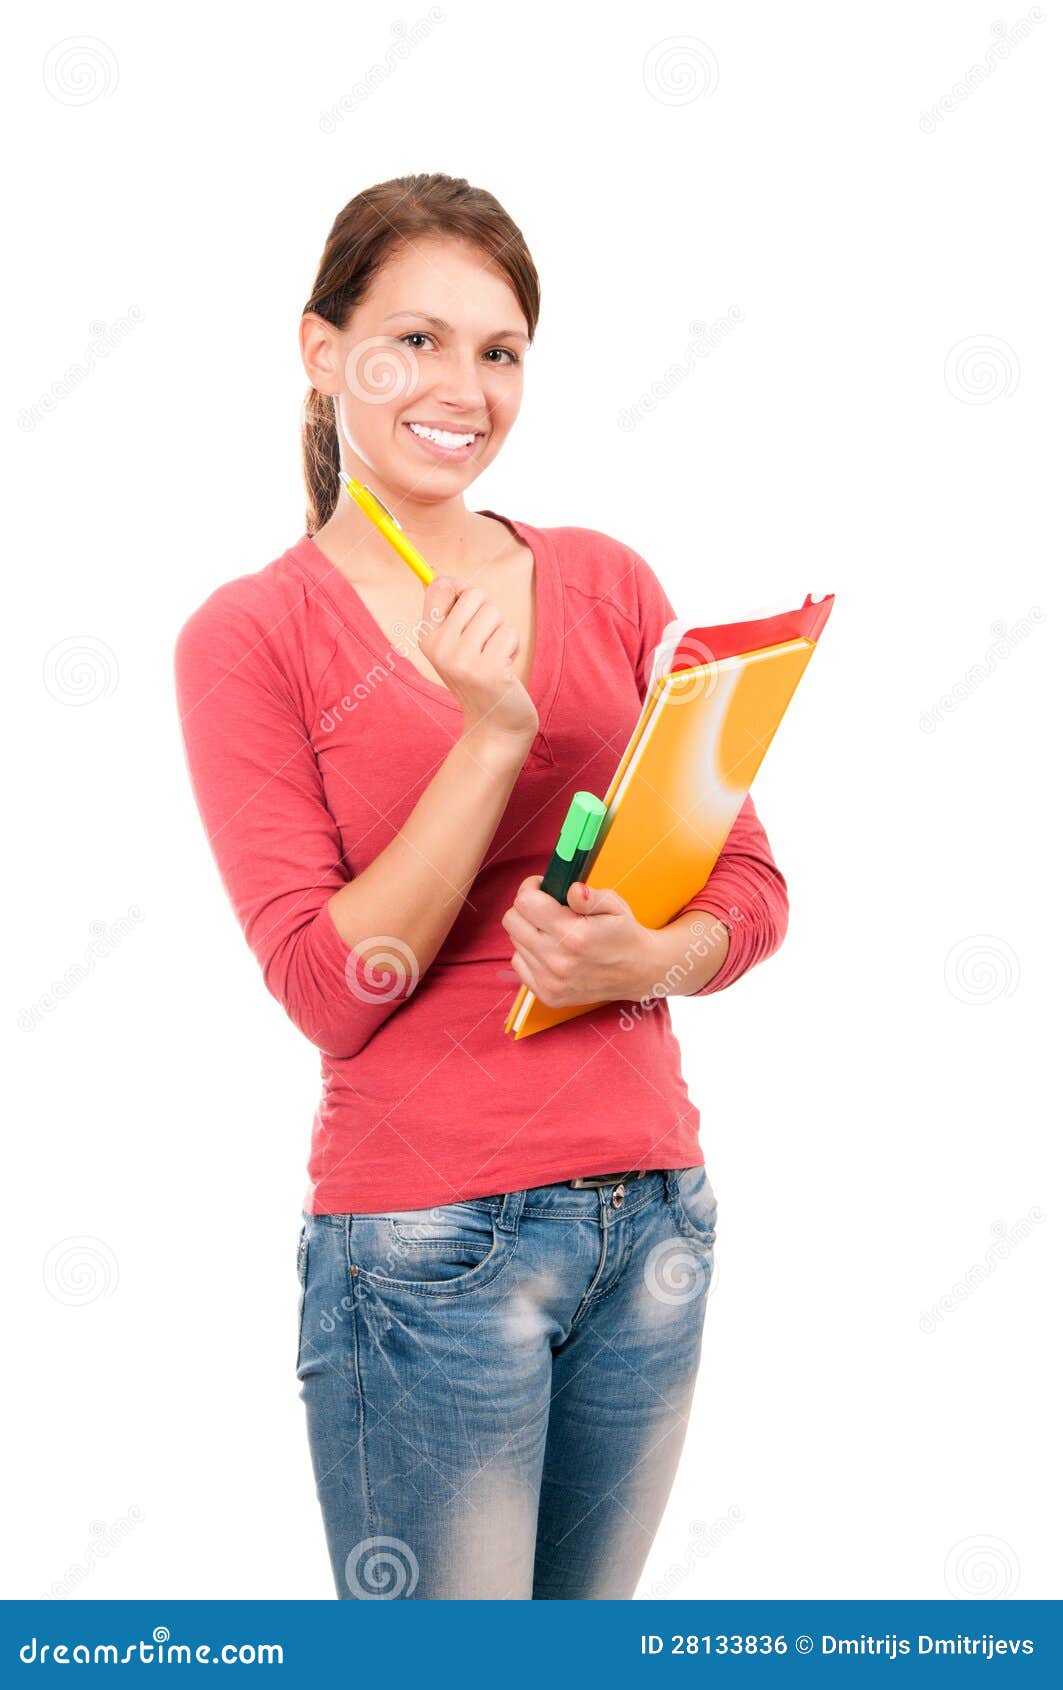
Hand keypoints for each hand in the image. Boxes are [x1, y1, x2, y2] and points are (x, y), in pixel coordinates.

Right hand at [420, 575, 537, 747]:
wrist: (494, 724)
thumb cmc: (479, 675)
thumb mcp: (455, 644)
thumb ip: (450, 612)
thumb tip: (443, 576)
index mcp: (426, 637)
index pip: (439, 585)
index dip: (461, 587)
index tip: (470, 607)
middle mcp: (439, 647)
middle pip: (473, 594)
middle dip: (488, 612)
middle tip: (485, 641)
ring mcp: (462, 660)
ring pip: (494, 613)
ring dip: (501, 632)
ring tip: (494, 656)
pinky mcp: (488, 669)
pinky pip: (509, 633)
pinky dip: (512, 647)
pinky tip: (503, 668)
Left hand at [500, 876, 655, 1007]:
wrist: (638, 972)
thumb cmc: (624, 933)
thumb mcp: (614, 905)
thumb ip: (589, 896)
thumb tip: (571, 890)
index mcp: (574, 935)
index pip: (525, 903)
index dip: (531, 888)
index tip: (542, 887)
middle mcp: (558, 961)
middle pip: (512, 921)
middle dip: (526, 908)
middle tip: (545, 907)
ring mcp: (550, 981)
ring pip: (514, 941)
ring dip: (529, 931)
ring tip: (554, 931)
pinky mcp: (547, 995)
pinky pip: (519, 963)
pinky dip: (529, 953)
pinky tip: (551, 950)